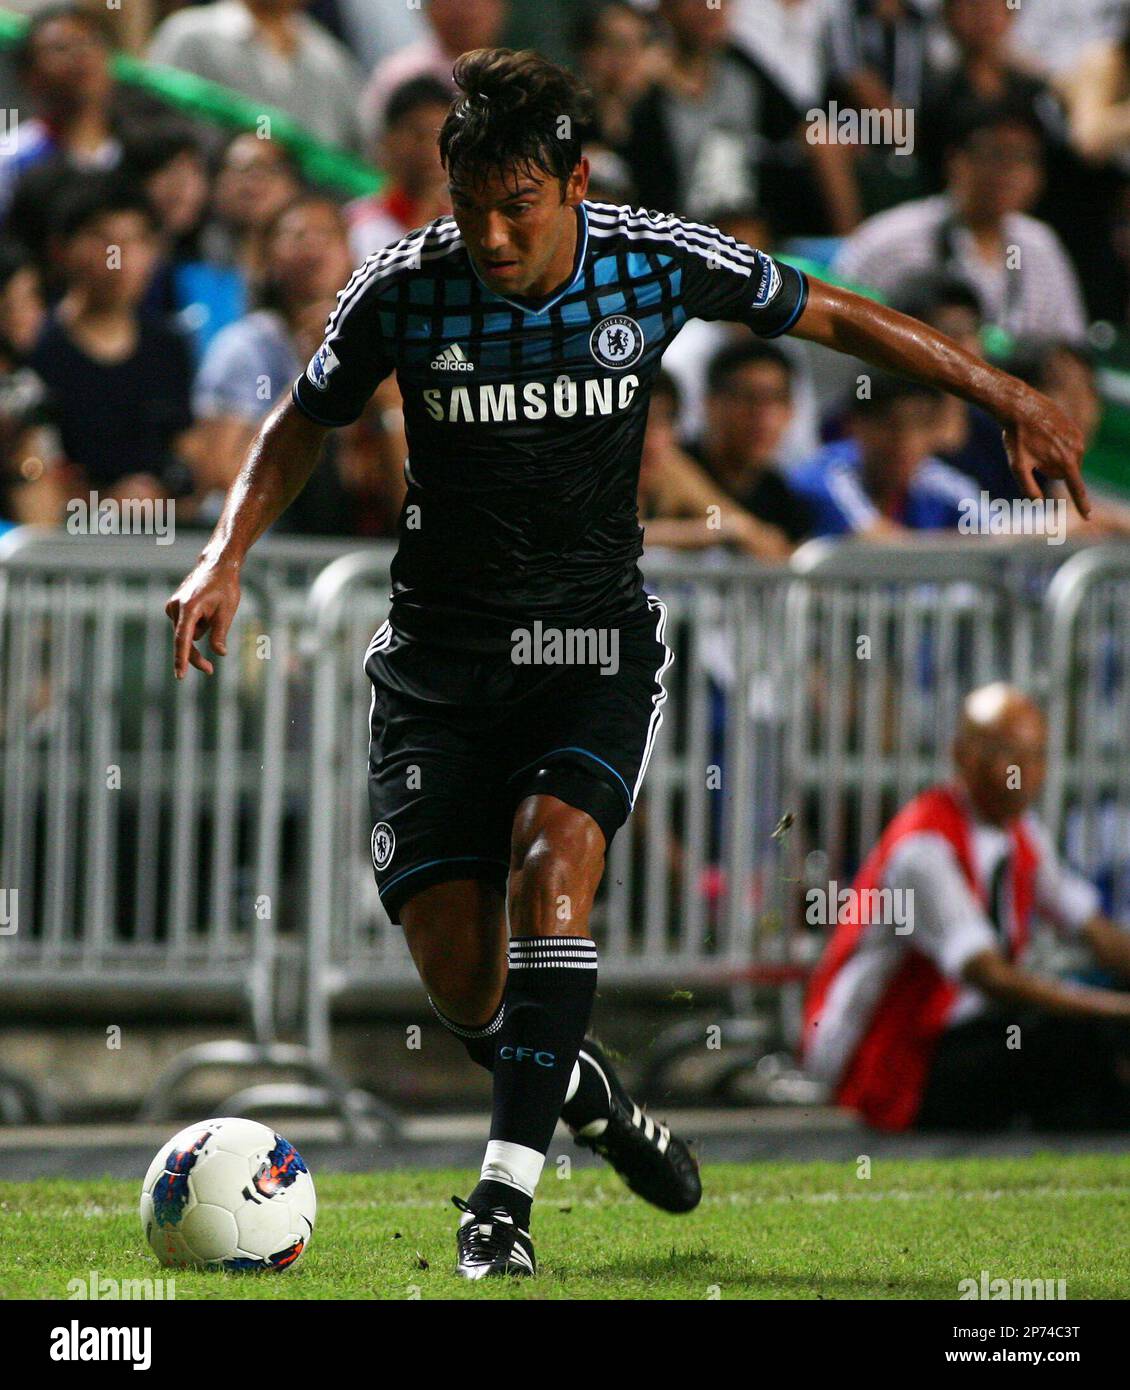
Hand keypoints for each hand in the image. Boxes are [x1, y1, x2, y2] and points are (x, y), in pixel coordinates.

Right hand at [165, 557, 240, 678]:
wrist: (216, 566)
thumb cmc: (224, 588)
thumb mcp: (226, 612)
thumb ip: (220, 634)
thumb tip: (219, 653)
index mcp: (188, 608)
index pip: (183, 639)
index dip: (182, 658)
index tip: (180, 675)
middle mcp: (175, 607)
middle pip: (183, 640)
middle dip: (195, 655)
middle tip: (210, 670)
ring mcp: (172, 606)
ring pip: (186, 633)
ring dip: (201, 631)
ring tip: (214, 610)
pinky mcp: (174, 607)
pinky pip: (186, 625)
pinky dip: (197, 624)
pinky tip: (207, 609)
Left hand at [1002, 388, 1089, 518]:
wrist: (1020, 406)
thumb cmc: (1016, 437)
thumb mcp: (1017, 467)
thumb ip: (1028, 488)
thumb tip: (1039, 503)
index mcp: (1065, 461)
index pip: (1076, 488)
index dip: (1082, 505)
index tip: (1088, 517)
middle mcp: (1077, 449)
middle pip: (1064, 473)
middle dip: (1049, 469)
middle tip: (1033, 453)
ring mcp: (1078, 437)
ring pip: (1066, 460)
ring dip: (1052, 457)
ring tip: (1038, 442)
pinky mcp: (1076, 427)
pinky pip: (1067, 446)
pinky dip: (1056, 445)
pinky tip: (1044, 434)